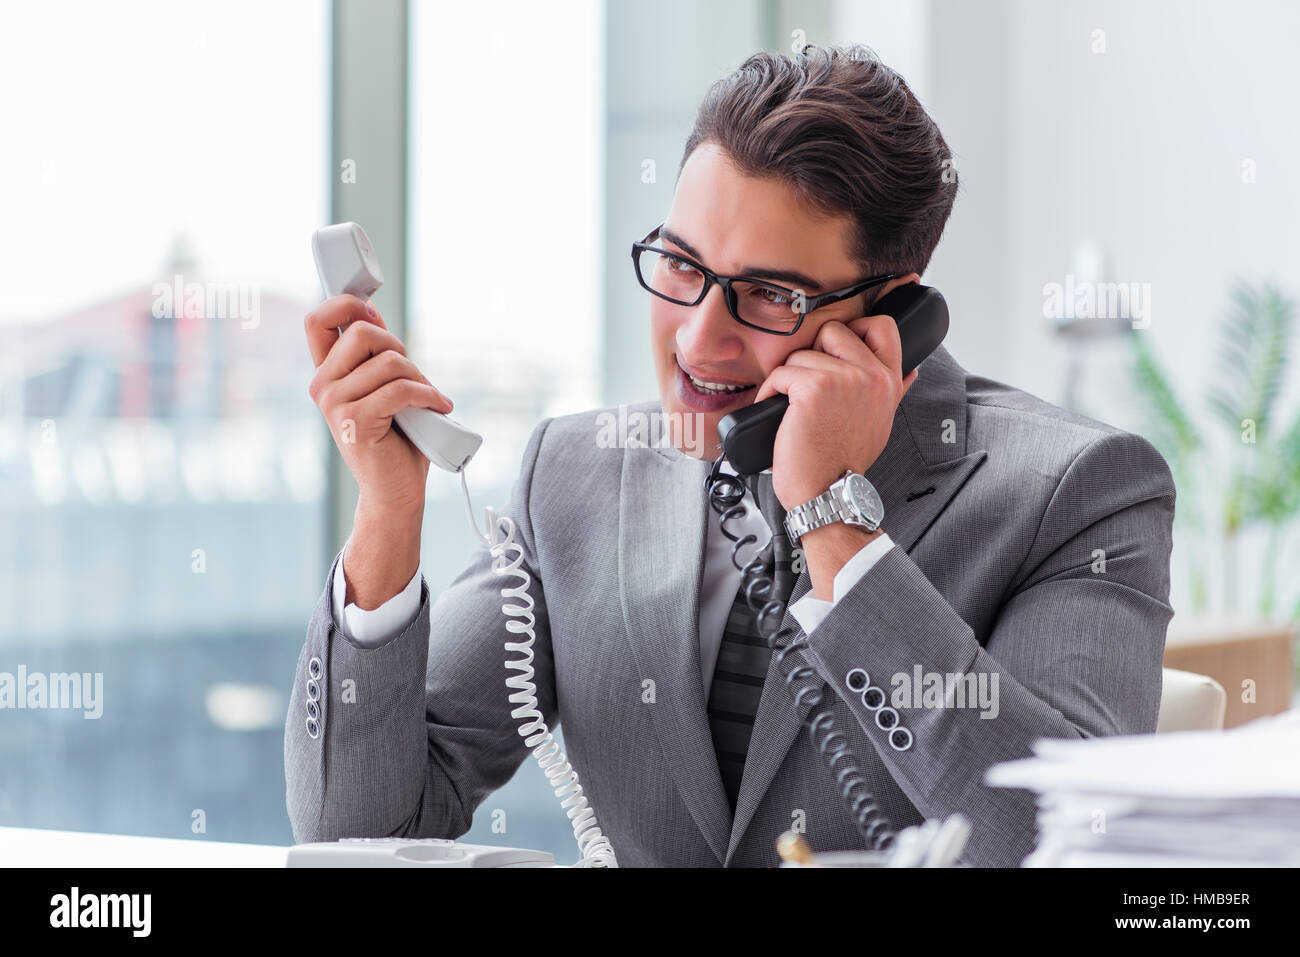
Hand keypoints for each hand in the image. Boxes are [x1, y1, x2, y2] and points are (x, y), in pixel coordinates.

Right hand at [305, 296, 452, 606]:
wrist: (396, 491)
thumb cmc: (397, 439)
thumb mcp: (384, 387)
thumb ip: (374, 355)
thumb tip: (371, 312)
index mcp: (326, 374)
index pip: (317, 320)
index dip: (346, 304)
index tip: (375, 314)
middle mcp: (322, 386)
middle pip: (362, 331)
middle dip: (399, 347)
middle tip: (414, 375)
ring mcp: (335, 404)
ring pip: (389, 361)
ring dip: (420, 377)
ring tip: (428, 399)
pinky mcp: (356, 422)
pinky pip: (400, 390)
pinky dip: (428, 396)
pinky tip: (438, 408)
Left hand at [751, 294, 919, 511]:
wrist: (829, 492)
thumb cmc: (846, 462)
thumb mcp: (882, 421)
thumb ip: (894, 391)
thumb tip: (911, 371)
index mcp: (888, 381)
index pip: (882, 326)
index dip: (855, 328)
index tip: (836, 351)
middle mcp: (871, 376)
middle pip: (833, 331)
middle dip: (813, 355)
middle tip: (808, 386)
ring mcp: (843, 379)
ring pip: (802, 353)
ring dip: (789, 379)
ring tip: (793, 408)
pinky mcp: (813, 388)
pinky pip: (781, 372)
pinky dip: (770, 392)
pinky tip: (779, 413)